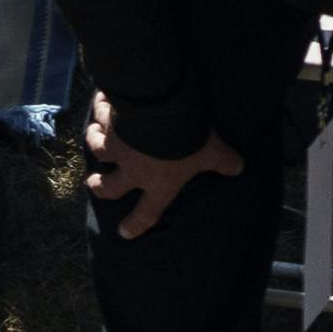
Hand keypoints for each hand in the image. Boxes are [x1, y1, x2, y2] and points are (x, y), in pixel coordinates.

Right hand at [84, 91, 247, 238]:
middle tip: (93, 184)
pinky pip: (101, 114)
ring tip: (94, 136)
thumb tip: (239, 168)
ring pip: (97, 149)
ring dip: (94, 141)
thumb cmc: (188, 141)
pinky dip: (101, 106)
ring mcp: (116, 145)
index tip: (124, 232)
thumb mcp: (212, 152)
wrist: (161, 112)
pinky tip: (102, 99)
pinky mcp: (108, 121)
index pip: (147, 211)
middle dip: (99, 186)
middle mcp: (132, 169)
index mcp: (158, 184)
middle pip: (109, 186)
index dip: (136, 224)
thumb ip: (224, 161)